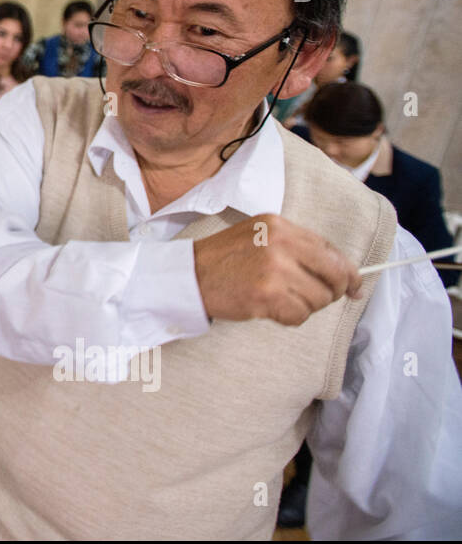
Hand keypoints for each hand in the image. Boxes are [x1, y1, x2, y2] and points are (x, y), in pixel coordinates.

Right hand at [192, 214, 361, 326]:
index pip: (331, 250)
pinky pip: (300, 315)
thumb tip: (345, 274)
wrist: (188, 276)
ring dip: (305, 306)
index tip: (354, 286)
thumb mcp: (259, 237)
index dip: (348, 272)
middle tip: (320, 298)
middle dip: (334, 292)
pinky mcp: (267, 295)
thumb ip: (297, 248)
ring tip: (279, 300)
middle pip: (335, 275)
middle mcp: (281, 243)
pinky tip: (271, 310)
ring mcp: (274, 269)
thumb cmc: (223, 260)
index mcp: (280, 226)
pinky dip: (291, 318)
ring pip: (319, 299)